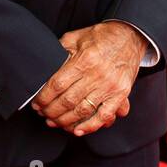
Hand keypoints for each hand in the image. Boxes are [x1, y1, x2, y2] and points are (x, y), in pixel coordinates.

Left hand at [30, 23, 145, 135]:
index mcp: (84, 60)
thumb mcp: (75, 37)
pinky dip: (91, 126)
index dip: (44, 97)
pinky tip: (78, 130)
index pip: (58, 85)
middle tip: (42, 114)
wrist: (129, 36)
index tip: (36, 103)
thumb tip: (43, 66)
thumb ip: (59, 51)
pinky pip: (105, 115)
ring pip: (84, 110)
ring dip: (66, 120)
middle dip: (51, 111)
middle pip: (68, 100)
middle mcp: (98, 75)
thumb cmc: (99, 37)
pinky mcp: (121, 94)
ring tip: (54, 122)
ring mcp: (110, 87)